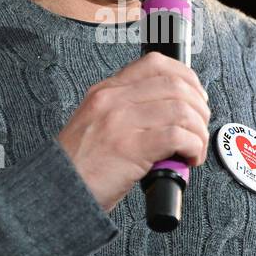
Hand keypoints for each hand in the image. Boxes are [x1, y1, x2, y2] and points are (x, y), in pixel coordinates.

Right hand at [56, 51, 210, 212]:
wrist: (56, 192)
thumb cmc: (79, 166)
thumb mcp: (94, 123)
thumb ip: (125, 111)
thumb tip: (168, 113)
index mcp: (105, 91)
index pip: (154, 64)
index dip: (186, 76)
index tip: (196, 95)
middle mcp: (113, 100)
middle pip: (175, 85)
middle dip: (199, 107)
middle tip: (200, 127)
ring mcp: (121, 123)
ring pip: (181, 110)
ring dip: (199, 131)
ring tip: (194, 148)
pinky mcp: (131, 149)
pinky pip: (178, 136)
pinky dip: (193, 147)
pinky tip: (189, 159)